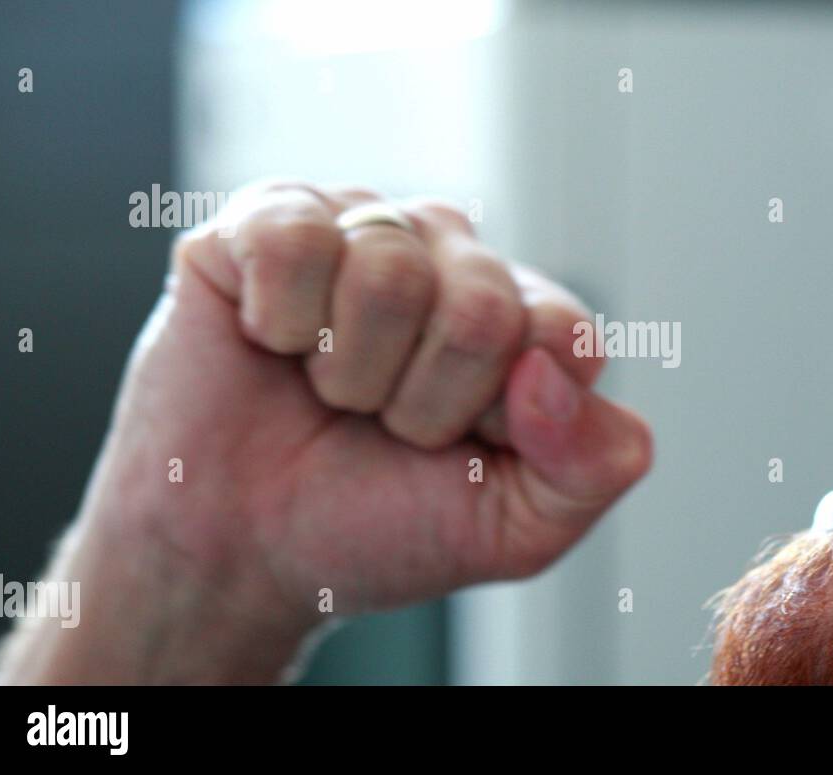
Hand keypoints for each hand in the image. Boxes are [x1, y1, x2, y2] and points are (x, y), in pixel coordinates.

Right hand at [0, 181, 650, 682]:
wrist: (238, 551)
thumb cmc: (374, 526)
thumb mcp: (518, 529)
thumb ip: (595, 464)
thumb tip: (553, 371)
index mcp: (525, 319)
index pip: (564, 335)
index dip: (502, 416)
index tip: (457, 447)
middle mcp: (455, 257)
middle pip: (481, 307)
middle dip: (422, 403)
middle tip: (380, 424)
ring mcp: (366, 229)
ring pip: (389, 274)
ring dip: (349, 371)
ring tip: (326, 388)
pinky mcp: (271, 217)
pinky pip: (296, 241)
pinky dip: (276, 321)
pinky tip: (270, 340)